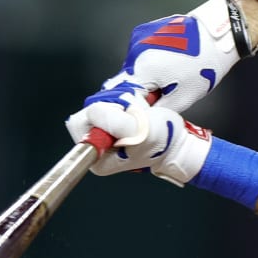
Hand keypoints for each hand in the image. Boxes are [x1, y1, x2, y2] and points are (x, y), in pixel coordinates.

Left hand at [78, 100, 213, 183]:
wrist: (178, 143)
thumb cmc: (163, 141)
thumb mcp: (139, 130)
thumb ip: (113, 121)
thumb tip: (92, 111)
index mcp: (96, 156)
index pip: (80, 123)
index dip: (102, 113)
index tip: (123, 117)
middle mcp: (95, 148)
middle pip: (87, 111)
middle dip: (111, 105)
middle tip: (133, 113)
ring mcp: (102, 136)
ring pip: (97, 104)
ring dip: (119, 102)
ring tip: (136, 112)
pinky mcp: (110, 125)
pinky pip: (107, 102)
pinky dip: (122, 101)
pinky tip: (135, 109)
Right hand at [99, 0, 243, 113]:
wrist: (218, 35)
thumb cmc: (205, 64)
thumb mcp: (182, 98)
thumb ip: (158, 110)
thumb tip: (147, 116)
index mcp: (142, 68)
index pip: (122, 94)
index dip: (133, 105)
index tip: (144, 110)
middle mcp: (135, 50)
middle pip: (129, 80)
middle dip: (143, 90)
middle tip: (164, 93)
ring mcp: (140, 37)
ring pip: (136, 66)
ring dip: (148, 75)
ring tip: (172, 74)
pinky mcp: (146, 30)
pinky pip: (142, 53)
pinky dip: (152, 61)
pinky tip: (171, 61)